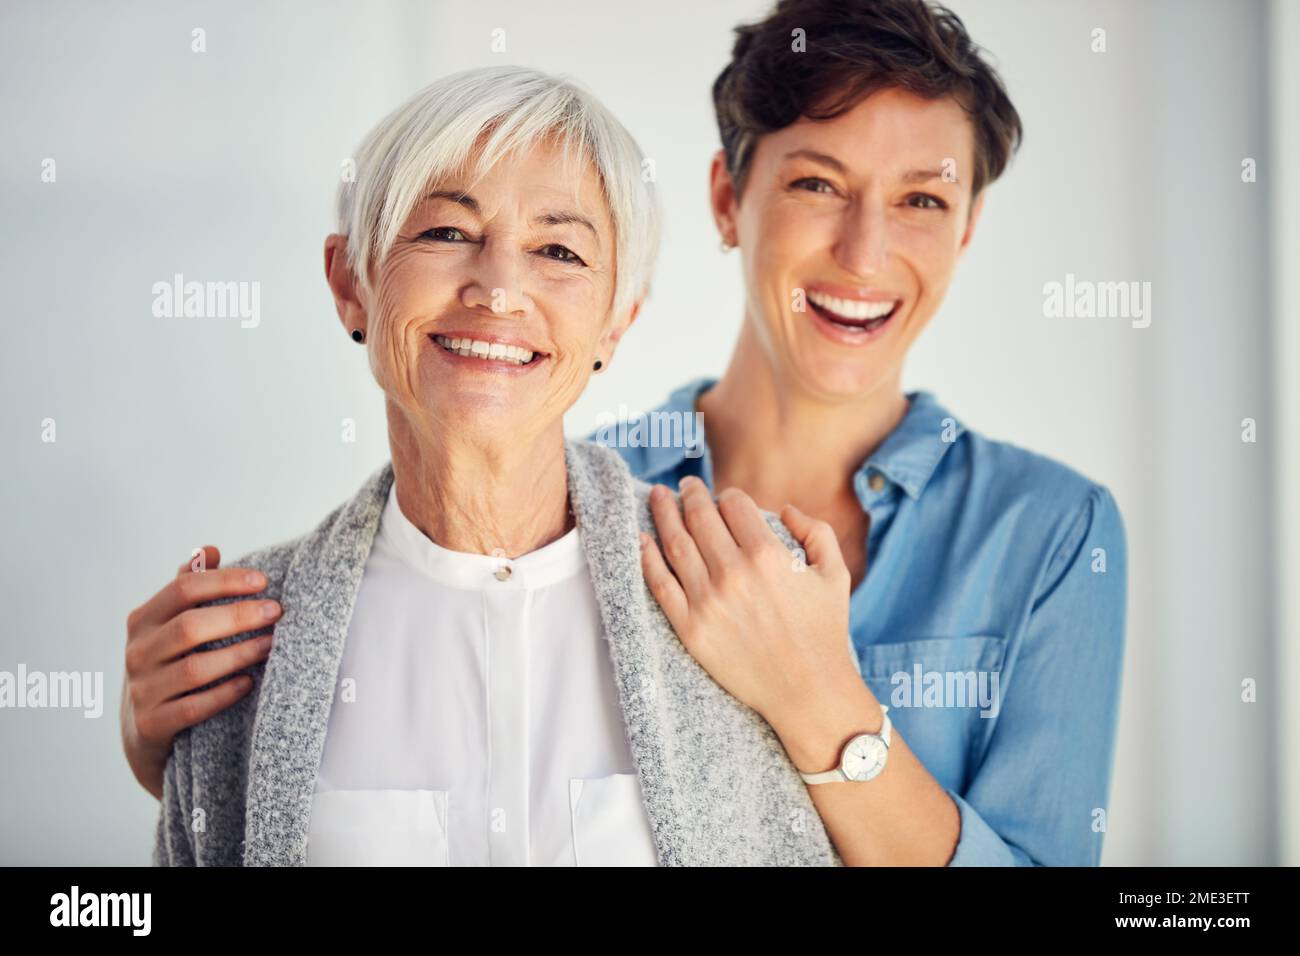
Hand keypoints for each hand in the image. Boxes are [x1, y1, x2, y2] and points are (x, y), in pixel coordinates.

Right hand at [121, 545, 278, 798]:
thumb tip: (210, 549)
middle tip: (276, 611)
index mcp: (143, 620)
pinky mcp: (152, 724)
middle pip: (190, 626)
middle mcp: (137, 652)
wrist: (142, 731)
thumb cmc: (167, 664)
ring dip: (239, 654)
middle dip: (238, 616)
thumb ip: (188, 588)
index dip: (225, 581)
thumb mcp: (168, 626)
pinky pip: (193, 707)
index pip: (183, 589)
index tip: (264, 581)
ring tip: (271, 644)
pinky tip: (249, 683)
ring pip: (194, 669)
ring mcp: (142, 690)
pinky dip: (225, 694)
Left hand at [639, 476, 859, 729]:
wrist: (807, 691)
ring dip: (663, 514)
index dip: (728, 496)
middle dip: (691, 494)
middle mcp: (734, 574)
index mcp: (768, 555)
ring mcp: (708, 602)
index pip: (734, 505)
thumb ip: (816, 531)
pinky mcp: (691, 628)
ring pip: (675, 544)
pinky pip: (661, 585)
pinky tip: (642, 539)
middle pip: (700, 517)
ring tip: (658, 497)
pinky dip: (647, 558)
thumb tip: (784, 509)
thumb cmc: (824, 631)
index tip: (724, 497)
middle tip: (685, 486)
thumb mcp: (835, 574)